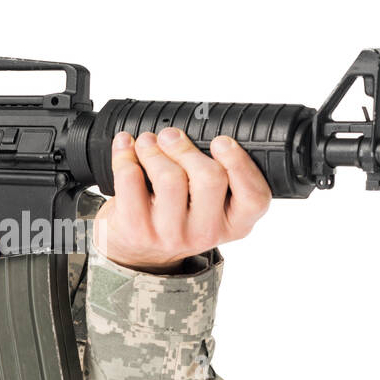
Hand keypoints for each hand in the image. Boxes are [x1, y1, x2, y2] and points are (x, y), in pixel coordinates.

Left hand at [92, 128, 271, 273]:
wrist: (139, 250)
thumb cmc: (179, 214)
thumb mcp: (210, 204)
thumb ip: (218, 174)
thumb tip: (197, 129)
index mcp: (235, 223)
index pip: (254, 198)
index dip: (240, 164)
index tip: (221, 141)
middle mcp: (207, 232)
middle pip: (210, 178)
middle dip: (186, 148)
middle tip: (170, 136)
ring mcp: (171, 234)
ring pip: (169, 178)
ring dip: (154, 150)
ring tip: (147, 142)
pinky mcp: (138, 229)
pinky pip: (131, 180)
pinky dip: (125, 155)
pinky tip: (125, 147)